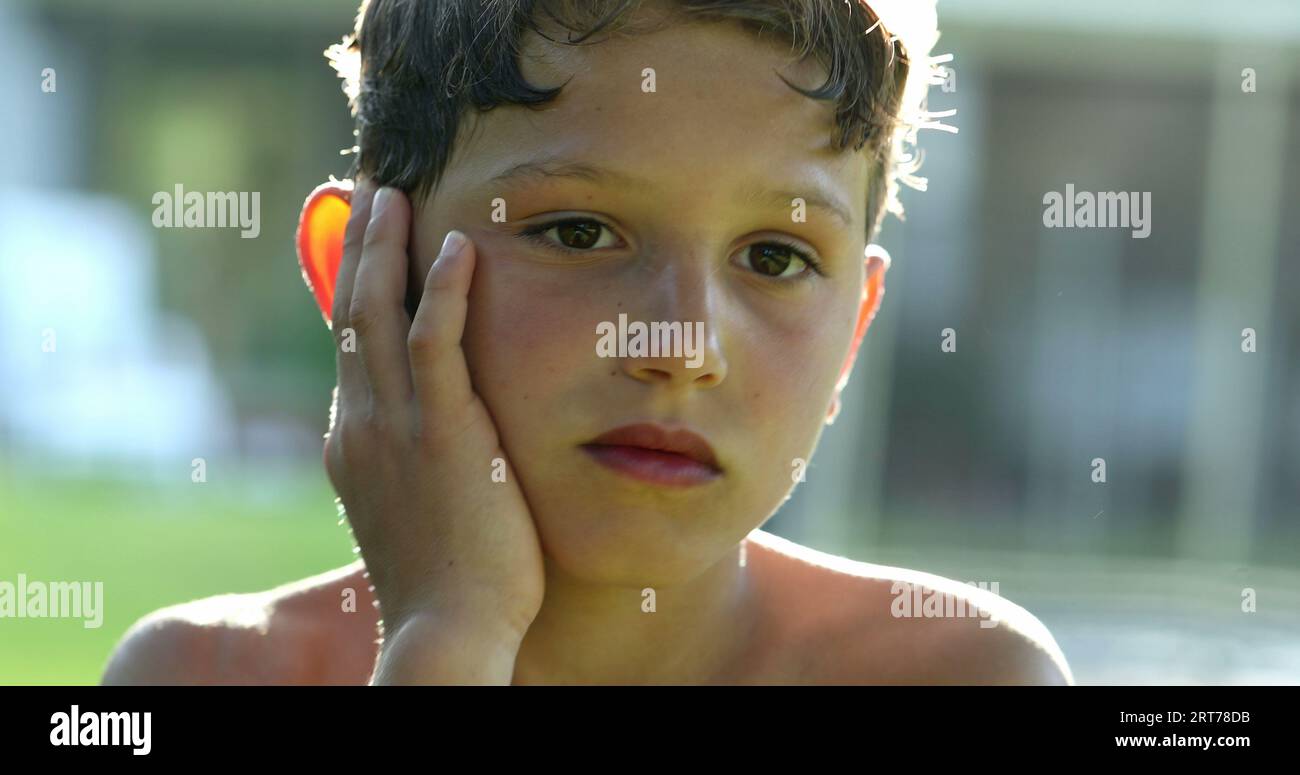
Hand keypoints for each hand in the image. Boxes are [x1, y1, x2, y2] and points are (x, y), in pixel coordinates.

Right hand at [322, 180, 545, 665]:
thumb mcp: (414, 508)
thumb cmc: (445, 577)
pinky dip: (443, 289)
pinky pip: (436, 340)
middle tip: (366, 189)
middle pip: (349, 312)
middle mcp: (360, 422)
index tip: (364, 244)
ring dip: (384, 246)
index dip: (353, 285)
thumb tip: (431, 443)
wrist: (448, 627)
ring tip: (393, 193)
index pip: (348, 344)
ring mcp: (395, 424)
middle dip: (355, 245)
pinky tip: (459, 246)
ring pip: (377, 313)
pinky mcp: (443, 431)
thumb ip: (413, 462)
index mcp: (352, 439)